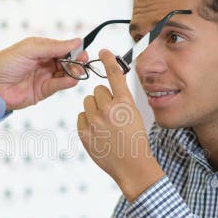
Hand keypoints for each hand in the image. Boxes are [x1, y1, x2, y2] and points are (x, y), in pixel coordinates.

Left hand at [0, 37, 83, 109]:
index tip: (82, 50)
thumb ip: (53, 46)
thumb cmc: (5, 63)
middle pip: (66, 61)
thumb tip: (76, 41)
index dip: (72, 49)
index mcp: (39, 49)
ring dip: (73, 72)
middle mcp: (43, 62)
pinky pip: (58, 85)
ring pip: (64, 74)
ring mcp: (43, 77)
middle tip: (83, 61)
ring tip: (78, 71)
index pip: (61, 48)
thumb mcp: (29, 49)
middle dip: (76, 61)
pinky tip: (72, 80)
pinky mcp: (42, 91)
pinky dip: (66, 82)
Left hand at [77, 49, 163, 200]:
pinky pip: (81, 116)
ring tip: (105, 123)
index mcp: (125, 103)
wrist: (132, 165)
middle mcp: (109, 110)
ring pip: (88, 102)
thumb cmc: (135, 140)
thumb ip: (122, 98)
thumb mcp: (135, 114)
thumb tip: (112, 85)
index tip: (104, 51)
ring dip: (94, 108)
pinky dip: (87, 121)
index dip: (109, 60)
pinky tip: (98, 131)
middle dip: (103, 98)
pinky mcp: (84, 133)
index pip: (114, 75)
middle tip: (112, 113)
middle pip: (98, 91)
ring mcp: (95, 122)